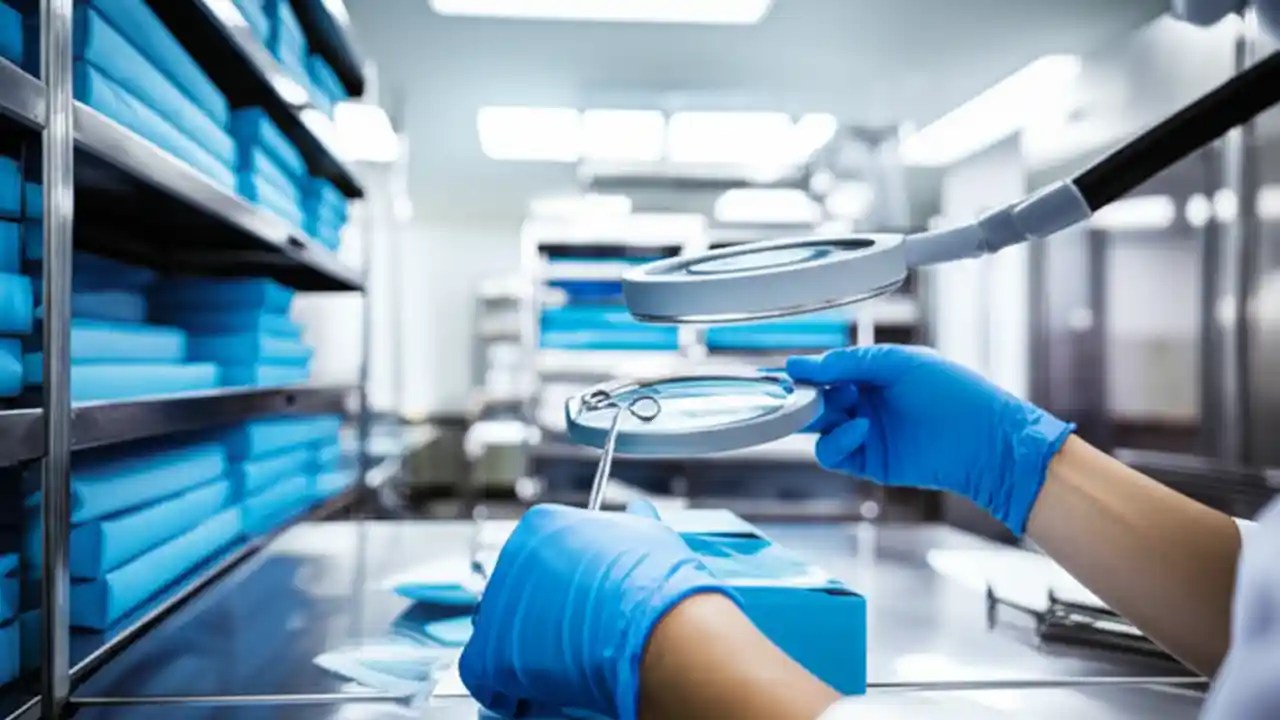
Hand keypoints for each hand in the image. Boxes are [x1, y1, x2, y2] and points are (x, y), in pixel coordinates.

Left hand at [459, 502, 735, 719]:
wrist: (652, 626)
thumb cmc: (654, 582)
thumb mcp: (647, 535)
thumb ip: (631, 523)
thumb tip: (637, 511)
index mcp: (542, 525)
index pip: (539, 557)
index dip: (563, 588)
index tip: (580, 606)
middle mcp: (511, 558)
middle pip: (517, 595)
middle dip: (540, 618)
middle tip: (574, 639)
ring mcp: (498, 605)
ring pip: (499, 633)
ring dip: (525, 651)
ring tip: (563, 666)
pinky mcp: (490, 652)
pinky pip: (482, 672)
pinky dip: (505, 687)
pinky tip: (536, 692)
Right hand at [786, 345, 1073, 534]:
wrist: (986, 441)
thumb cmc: (955, 394)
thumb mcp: (901, 363)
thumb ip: (851, 361)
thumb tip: (806, 365)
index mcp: (874, 374)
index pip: (828, 370)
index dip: (807, 369)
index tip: (787, 368)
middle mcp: (866, 403)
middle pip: (817, 399)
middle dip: (804, 394)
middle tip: (794, 390)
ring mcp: (866, 434)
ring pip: (819, 427)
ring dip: (819, 416)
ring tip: (834, 406)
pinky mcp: (869, 462)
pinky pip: (834, 453)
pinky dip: (838, 440)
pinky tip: (860, 426)